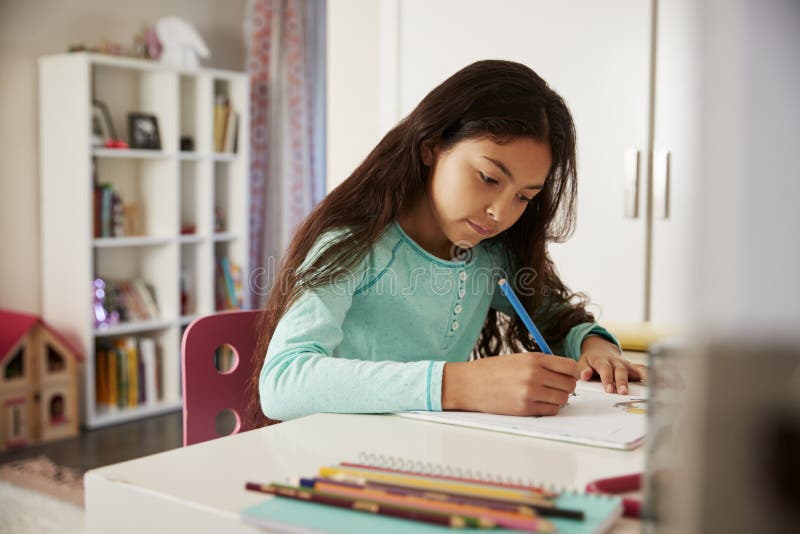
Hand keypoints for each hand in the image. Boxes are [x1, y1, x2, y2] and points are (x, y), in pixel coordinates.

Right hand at [442, 353, 578, 415]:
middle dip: (566, 387)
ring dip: (558, 399)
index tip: (566, 375)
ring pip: (562, 399)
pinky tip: (537, 402)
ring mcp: (530, 393)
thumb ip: (541, 365)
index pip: (570, 367)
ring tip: (544, 395)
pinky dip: (548, 408)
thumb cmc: (492, 371)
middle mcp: (534, 375)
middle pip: (569, 385)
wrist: (468, 384)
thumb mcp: (518, 359)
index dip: (571, 373)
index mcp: (534, 359)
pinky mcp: (524, 409)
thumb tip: (566, 374)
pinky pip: (550, 411)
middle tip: (555, 387)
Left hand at [577, 336, 646, 394]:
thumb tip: (585, 375)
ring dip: (639, 379)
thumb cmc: (591, 359)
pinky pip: (643, 369)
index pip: (605, 369)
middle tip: (622, 392)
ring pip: (634, 369)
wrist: (599, 348)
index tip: (609, 389)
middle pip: (620, 370)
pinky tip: (658, 383)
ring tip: (646, 389)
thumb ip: (583, 369)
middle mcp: (615, 361)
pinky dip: (650, 375)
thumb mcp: (582, 362)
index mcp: (602, 360)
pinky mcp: (632, 367)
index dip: (607, 379)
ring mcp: (625, 364)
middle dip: (622, 381)